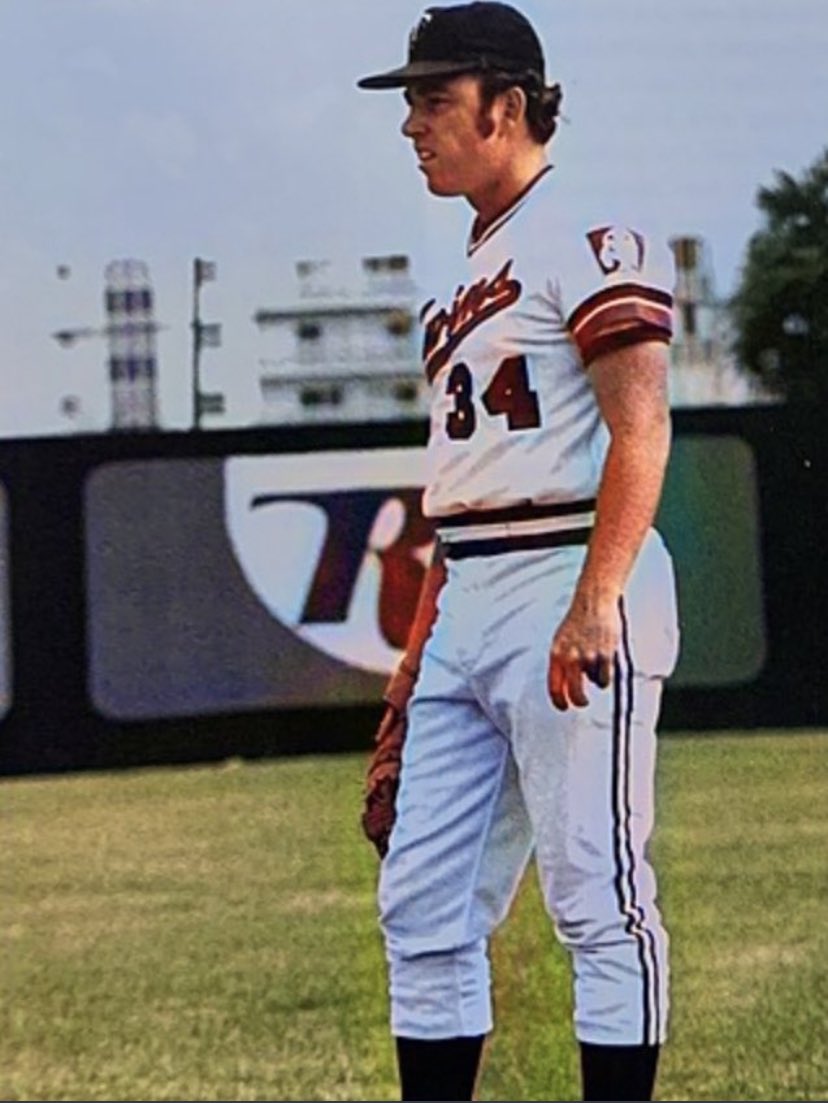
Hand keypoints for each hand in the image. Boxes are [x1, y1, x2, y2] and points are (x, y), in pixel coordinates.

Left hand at [548, 594, 619, 710]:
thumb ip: (561, 664)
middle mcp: (571, 658)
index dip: (559, 701)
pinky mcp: (605, 655)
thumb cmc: (577, 622)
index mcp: (556, 654)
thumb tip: (564, 688)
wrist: (593, 602)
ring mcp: (589, 657)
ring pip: (594, 683)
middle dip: (579, 701)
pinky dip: (606, 675)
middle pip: (575, 693)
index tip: (564, 706)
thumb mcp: (561, 641)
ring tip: (596, 658)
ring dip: (596, 677)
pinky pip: (606, 678)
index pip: (554, 687)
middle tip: (582, 702)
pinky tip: (605, 661)